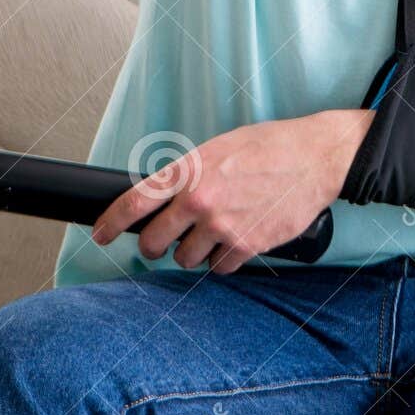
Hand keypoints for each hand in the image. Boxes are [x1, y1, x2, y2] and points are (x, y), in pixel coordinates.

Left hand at [91, 109, 373, 275]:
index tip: (100, 235)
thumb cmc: (269, 147)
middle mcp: (200, 200)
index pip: (134, 201)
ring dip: (193, 253)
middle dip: (155, 246)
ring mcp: (223, 226)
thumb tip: (165, 197)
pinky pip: (219, 267)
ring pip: (187, 259)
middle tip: (163, 243)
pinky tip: (233, 243)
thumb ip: (190, 174)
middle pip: (155, 242)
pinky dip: (223, 260)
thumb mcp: (219, 148)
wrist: (314, 158)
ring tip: (211, 236)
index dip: (111, 223)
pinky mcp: (247, 245)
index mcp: (189, 170)